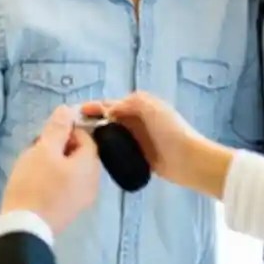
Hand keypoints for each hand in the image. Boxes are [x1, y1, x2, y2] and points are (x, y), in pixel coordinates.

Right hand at [0, 105, 99, 234]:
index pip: (85, 137)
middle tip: (36, 151)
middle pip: (80, 154)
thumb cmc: (34, 185)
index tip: (44, 137)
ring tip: (33, 167)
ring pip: (72, 170)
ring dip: (54, 164)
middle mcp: (93, 183)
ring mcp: (83, 199)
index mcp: (91, 165)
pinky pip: (67, 186)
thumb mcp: (43, 150)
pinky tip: (36, 183)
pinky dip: (54, 180)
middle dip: (58, 148)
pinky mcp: (70, 211)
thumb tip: (67, 110)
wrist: (24, 229)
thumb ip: (57, 129)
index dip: (65, 132)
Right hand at [83, 92, 230, 196]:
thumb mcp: (150, 107)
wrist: (189, 159)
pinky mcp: (139, 156)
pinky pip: (119, 151)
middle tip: (74, 130)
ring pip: (112, 135)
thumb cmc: (171, 130)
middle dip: (93, 121)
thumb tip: (108, 110)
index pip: (112, 104)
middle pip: (109, 119)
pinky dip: (108, 151)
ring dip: (98, 136)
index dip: (94, 107)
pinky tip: (96, 156)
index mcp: (140, 105)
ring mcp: (138, 139)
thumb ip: (128, 103)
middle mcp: (137, 120)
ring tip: (80, 144)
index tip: (77, 113)